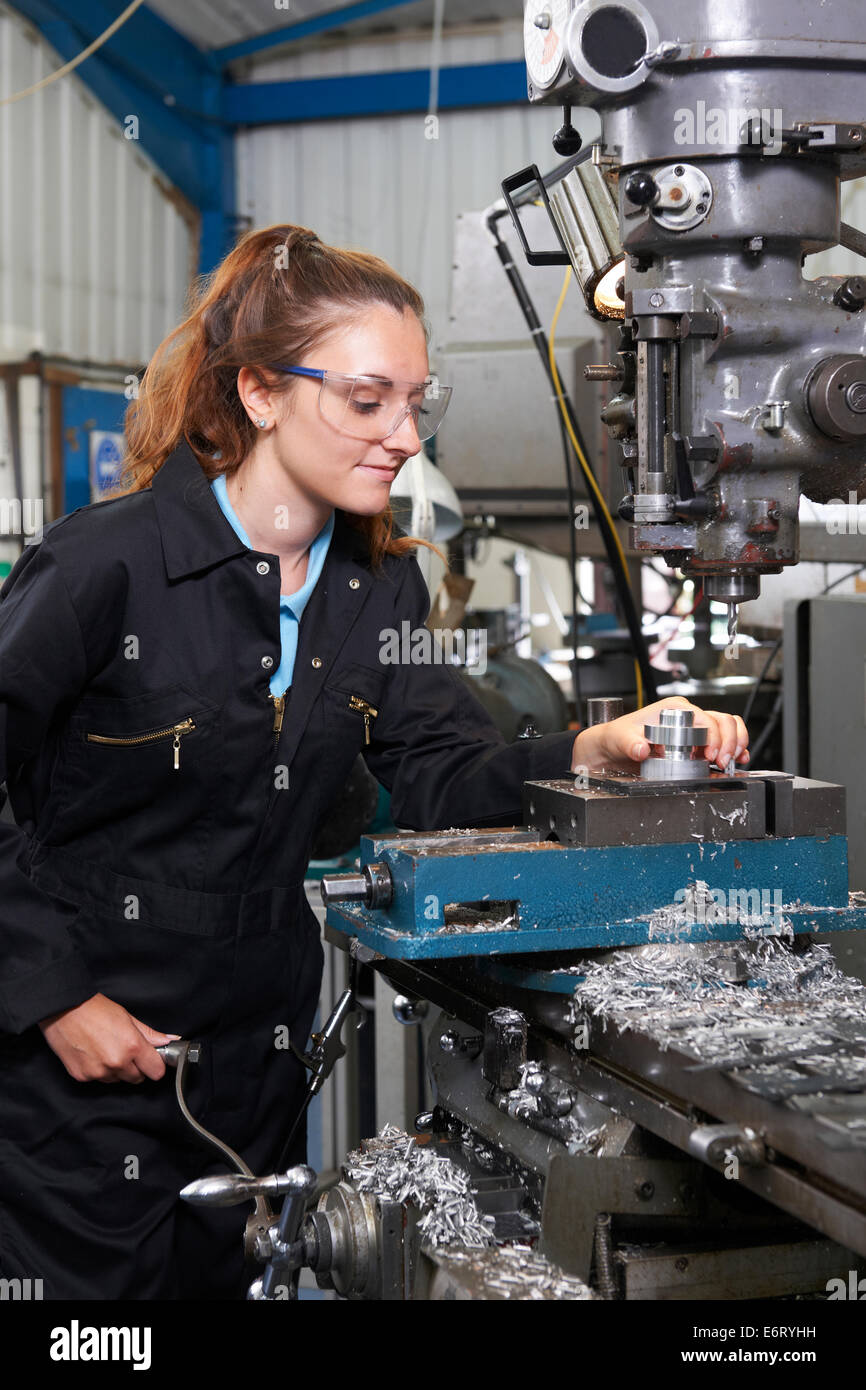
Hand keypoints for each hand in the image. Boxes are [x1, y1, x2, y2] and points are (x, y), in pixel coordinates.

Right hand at [38, 993, 180, 1083]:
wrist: (63, 1009)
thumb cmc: (94, 1009)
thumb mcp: (127, 1017)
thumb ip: (149, 1034)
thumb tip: (169, 1040)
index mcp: (132, 1046)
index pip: (156, 1072)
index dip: (155, 1065)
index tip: (152, 1061)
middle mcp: (116, 1062)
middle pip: (137, 1078)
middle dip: (136, 1068)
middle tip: (125, 1050)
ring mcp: (98, 1072)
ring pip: (117, 1080)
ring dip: (116, 1070)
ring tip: (106, 1048)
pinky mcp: (82, 1076)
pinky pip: (98, 1079)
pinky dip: (98, 1070)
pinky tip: (93, 1053)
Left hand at [571, 695, 748, 774]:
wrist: (612, 748)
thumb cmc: (617, 738)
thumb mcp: (619, 739)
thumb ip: (629, 743)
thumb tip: (642, 749)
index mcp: (673, 709)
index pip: (705, 718)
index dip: (713, 737)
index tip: (710, 755)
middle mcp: (687, 716)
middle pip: (723, 721)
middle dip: (729, 741)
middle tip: (722, 762)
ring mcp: (694, 728)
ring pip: (729, 726)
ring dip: (736, 743)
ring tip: (731, 761)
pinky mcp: (697, 742)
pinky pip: (725, 738)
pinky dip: (735, 747)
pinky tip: (736, 759)